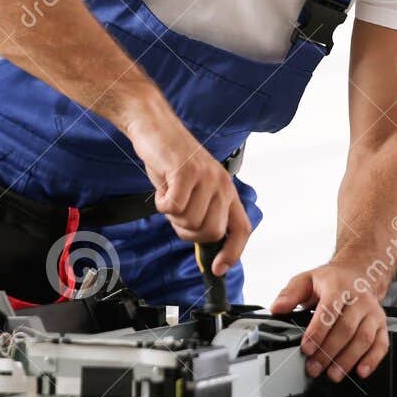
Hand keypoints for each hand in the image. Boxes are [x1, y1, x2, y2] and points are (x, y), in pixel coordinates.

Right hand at [125, 106, 250, 272]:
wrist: (155, 127)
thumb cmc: (172, 160)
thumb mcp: (195, 189)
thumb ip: (203, 213)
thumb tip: (205, 246)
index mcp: (227, 190)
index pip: (241, 229)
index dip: (232, 253)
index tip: (218, 268)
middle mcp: (222, 184)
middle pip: (211, 232)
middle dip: (187, 231)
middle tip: (175, 213)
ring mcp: (206, 178)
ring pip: (190, 222)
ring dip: (172, 215)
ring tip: (169, 195)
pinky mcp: (187, 172)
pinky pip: (174, 207)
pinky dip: (162, 204)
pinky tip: (162, 189)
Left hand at [270, 262, 388, 381]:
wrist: (358, 274)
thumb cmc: (331, 281)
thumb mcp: (306, 280)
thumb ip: (290, 293)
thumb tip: (277, 308)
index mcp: (338, 286)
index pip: (329, 310)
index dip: (318, 331)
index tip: (307, 349)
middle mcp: (359, 299)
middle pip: (346, 328)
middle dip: (329, 352)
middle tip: (314, 367)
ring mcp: (372, 312)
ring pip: (364, 338)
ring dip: (348, 360)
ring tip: (333, 374)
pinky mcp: (381, 324)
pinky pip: (381, 344)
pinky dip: (372, 360)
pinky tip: (360, 371)